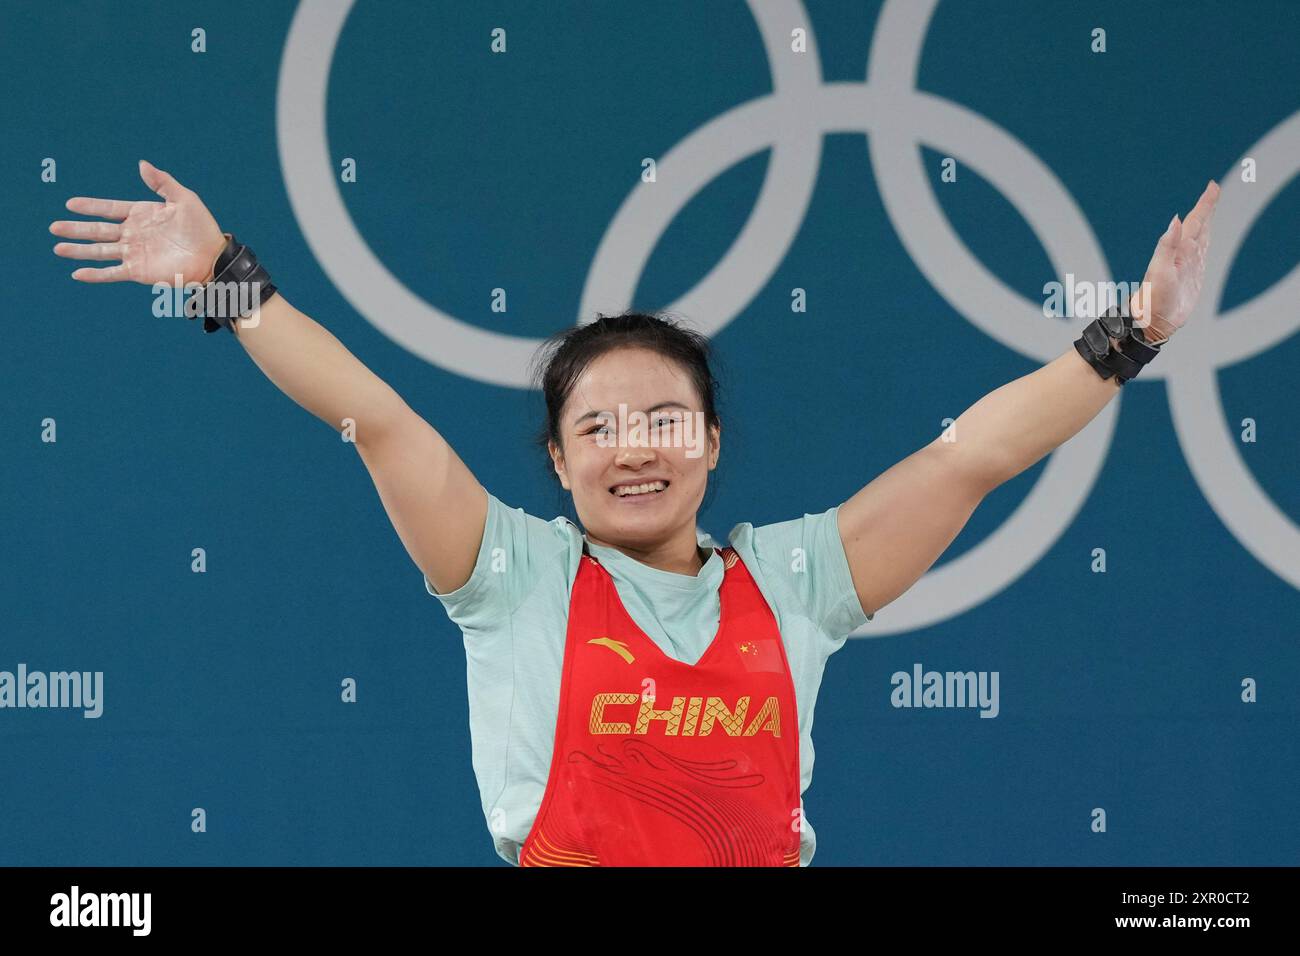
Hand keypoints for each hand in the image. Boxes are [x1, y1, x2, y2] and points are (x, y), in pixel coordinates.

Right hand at [50, 160, 226, 285]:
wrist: (213, 258)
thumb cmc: (202, 228)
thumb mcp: (184, 199)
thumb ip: (162, 182)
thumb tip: (141, 163)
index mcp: (142, 215)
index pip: (110, 209)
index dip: (91, 207)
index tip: (70, 204)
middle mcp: (134, 234)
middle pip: (99, 231)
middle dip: (76, 229)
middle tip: (53, 227)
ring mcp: (134, 253)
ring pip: (100, 251)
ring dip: (79, 250)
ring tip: (57, 248)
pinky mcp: (138, 271)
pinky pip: (112, 272)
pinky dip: (95, 274)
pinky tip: (77, 273)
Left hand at [1128, 180, 1220, 342]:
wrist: (1153, 319)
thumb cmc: (1153, 297)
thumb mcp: (1160, 270)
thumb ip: (1167, 245)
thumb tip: (1176, 220)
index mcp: (1177, 249)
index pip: (1194, 221)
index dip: (1204, 204)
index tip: (1213, 186)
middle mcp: (1183, 252)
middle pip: (1199, 224)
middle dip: (1207, 207)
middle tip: (1214, 189)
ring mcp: (1188, 263)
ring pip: (1202, 235)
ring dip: (1207, 220)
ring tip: (1212, 207)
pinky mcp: (1193, 275)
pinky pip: (1203, 251)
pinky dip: (1207, 239)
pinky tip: (1206, 236)